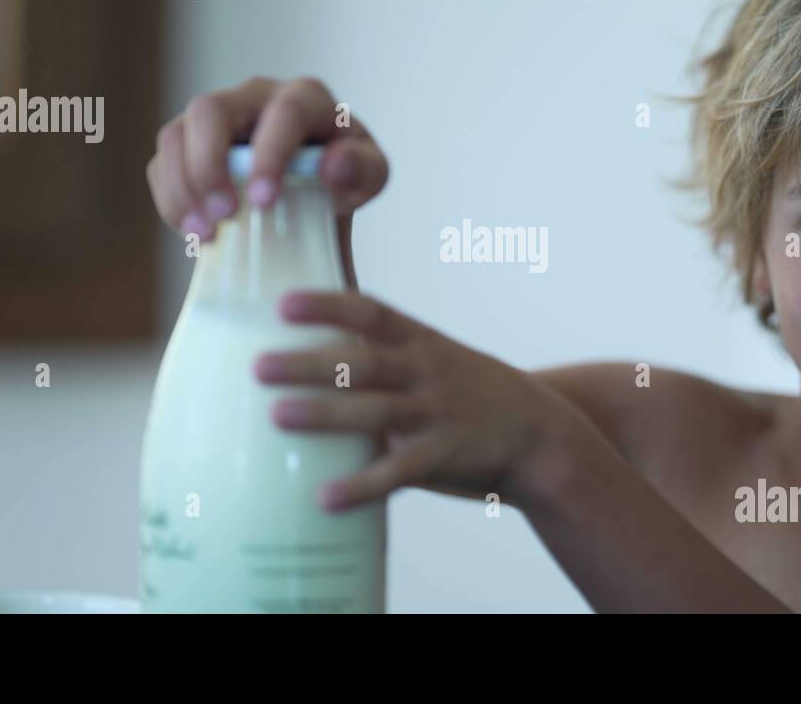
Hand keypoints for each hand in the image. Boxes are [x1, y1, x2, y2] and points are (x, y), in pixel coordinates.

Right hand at [146, 76, 388, 285]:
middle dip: (208, 165)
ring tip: (206, 233)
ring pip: (176, 135)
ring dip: (183, 187)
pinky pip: (162, 164)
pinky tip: (196, 232)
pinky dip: (172, 200)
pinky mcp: (188, 144)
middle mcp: (254, 97)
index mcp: (304, 98)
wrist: (315, 198)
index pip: (281, 113)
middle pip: (209, 110)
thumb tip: (333, 165)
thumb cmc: (344, 179)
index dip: (268, 154)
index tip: (264, 201)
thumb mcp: (368, 178)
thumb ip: (363, 171)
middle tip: (225, 217)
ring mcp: (215, 117)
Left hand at [253, 291, 583, 511]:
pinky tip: (324, 498)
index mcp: (423, 341)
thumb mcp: (438, 356)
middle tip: (258, 366)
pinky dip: (361, 486)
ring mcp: (437, 413)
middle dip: (309, 363)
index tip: (283, 303)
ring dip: (324, 414)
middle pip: (362, 361)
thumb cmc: (473, 393)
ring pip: (374, 411)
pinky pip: (397, 472)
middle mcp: (427, 371)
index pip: (371, 311)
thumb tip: (314, 346)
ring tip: (278, 415)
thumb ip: (385, 353)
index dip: (327, 305)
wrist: (542, 434)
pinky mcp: (444, 456)